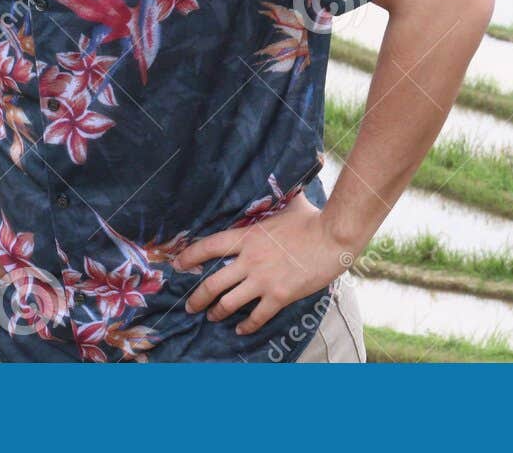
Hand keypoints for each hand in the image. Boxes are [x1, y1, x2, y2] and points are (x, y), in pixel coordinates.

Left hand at [172, 195, 351, 335]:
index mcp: (249, 236)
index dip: (189, 256)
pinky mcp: (279, 296)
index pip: (209, 246)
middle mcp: (250, 260)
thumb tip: (278, 185)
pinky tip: (242, 329)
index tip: (178, 264)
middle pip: (212, 284)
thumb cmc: (313, 219)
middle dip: (197, 298)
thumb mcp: (287, 206)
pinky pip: (256, 317)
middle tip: (191, 306)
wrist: (333, 237)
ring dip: (217, 312)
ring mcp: (263, 280)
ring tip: (212, 317)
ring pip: (228, 303)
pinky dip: (246, 326)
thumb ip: (276, 202)